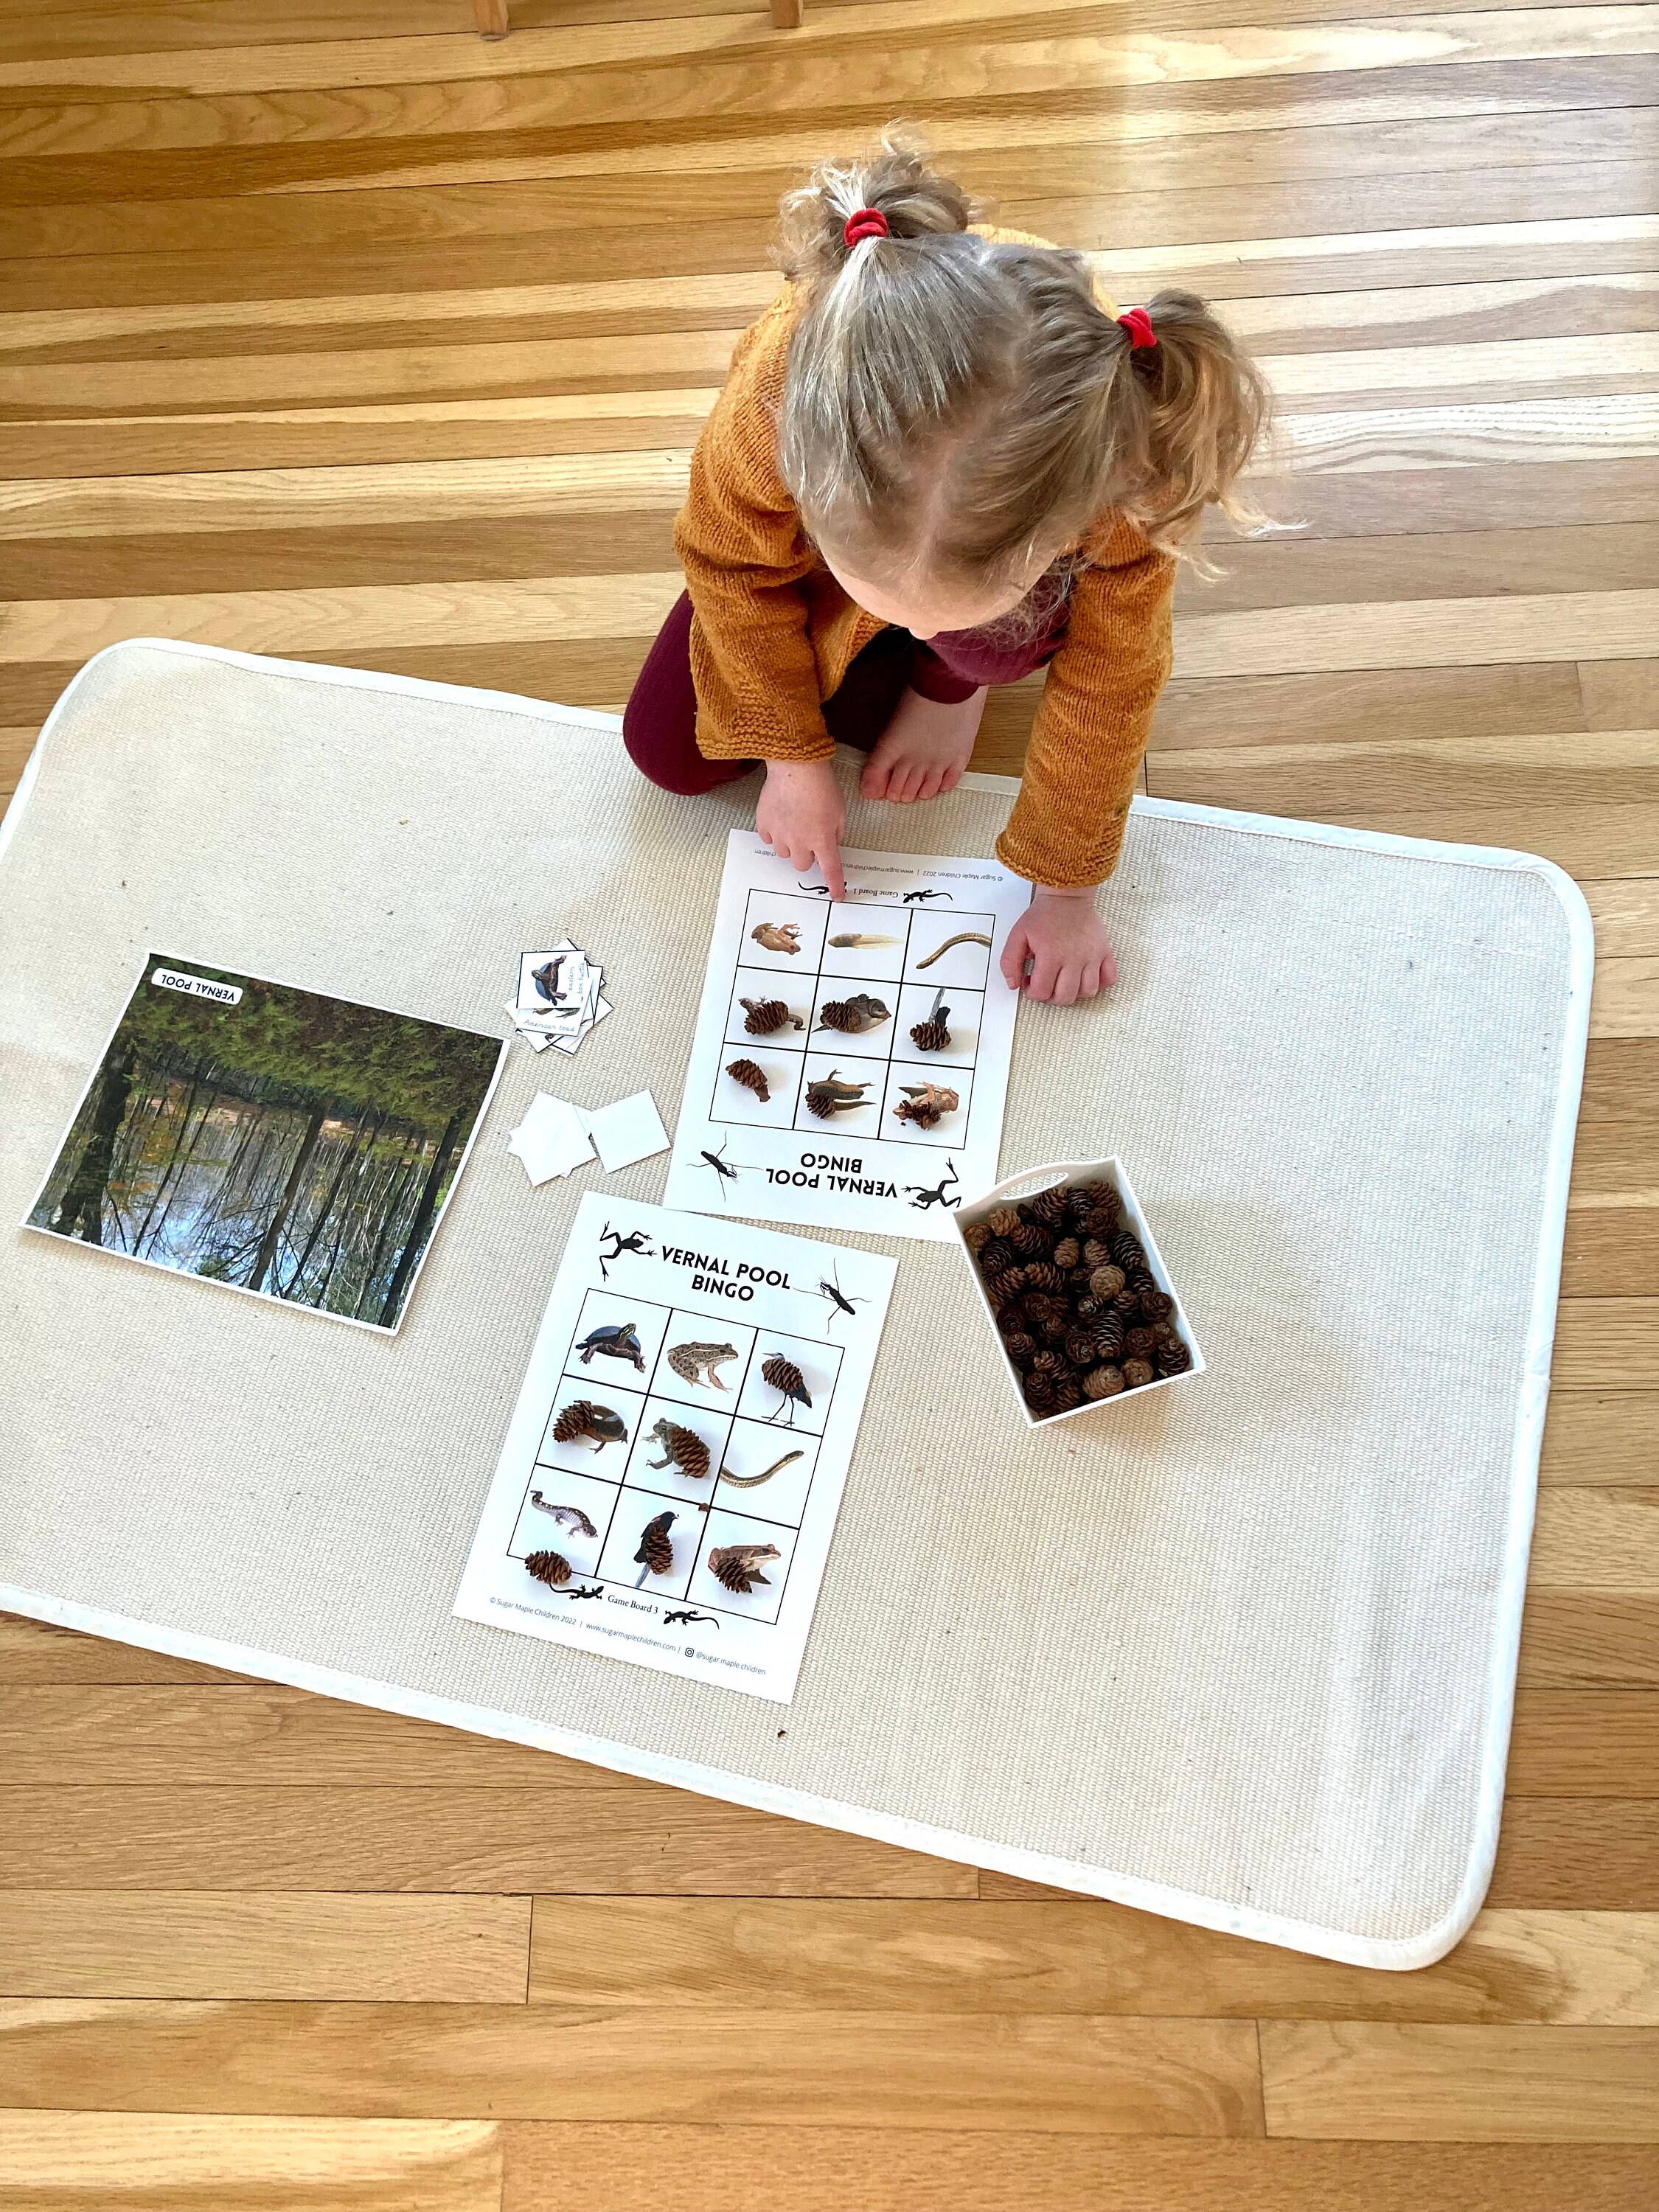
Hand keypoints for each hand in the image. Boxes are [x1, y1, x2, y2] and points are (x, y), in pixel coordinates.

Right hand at [755, 757, 846, 900]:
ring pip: (784, 853)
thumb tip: (830, 843)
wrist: (795, 765)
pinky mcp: (764, 824)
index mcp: (822, 839)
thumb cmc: (821, 785)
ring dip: (790, 844)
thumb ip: (836, 832)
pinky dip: (775, 833)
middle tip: (809, 837)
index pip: (830, 870)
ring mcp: (779, 835)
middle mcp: (799, 842)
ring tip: (793, 822)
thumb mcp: (839, 810)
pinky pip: (769, 838)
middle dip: (807, 855)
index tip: (837, 896)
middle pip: (802, 865)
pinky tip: (780, 816)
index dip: (835, 885)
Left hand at [859, 685, 985, 803]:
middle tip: (899, 789)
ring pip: (925, 791)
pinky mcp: (960, 758)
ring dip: (919, 791)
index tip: (877, 789)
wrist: (953, 682)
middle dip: (897, 792)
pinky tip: (938, 782)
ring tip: (918, 788)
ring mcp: (938, 762)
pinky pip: (949, 783)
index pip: (875, 779)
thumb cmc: (921, 691)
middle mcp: (914, 761)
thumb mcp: (894, 718)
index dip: (875, 787)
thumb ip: (885, 749)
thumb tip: (878, 769)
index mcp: (892, 748)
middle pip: (901, 790)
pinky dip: (941, 786)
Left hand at [1000, 886, 1116, 1002]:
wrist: (1066, 895)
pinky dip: (1100, 984)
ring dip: (1074, 993)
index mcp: (1051, 955)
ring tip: (1064, 982)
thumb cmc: (1044, 914)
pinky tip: (1086, 977)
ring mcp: (1092, 956)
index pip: (1043, 991)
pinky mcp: (1104, 951)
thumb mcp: (1017, 935)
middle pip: (1066, 997)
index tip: (1030, 982)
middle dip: (1051, 997)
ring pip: (1088, 992)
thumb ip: (1009, 961)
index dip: (1032, 992)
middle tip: (1046, 985)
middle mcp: (1074, 958)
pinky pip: (1109, 978)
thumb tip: (1013, 984)